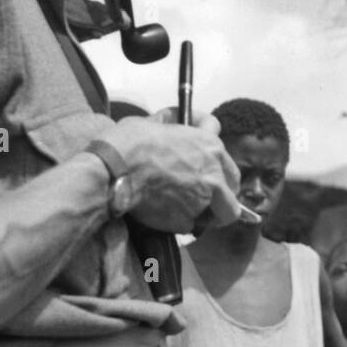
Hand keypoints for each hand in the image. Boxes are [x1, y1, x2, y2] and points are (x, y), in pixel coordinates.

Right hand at [102, 113, 239, 231]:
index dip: (220, 170)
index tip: (210, 173)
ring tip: (190, 211)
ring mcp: (203, 199)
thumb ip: (172, 126)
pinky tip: (166, 215)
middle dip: (222, 196)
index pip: (231, 164)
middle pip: (233, 191)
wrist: (113, 170)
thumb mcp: (155, 122)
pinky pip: (191, 226)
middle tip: (206, 198)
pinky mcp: (186, 219)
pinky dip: (181, 223)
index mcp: (211, 146)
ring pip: (220, 214)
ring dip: (208, 214)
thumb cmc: (129, 142)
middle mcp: (213, 173)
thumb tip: (171, 120)